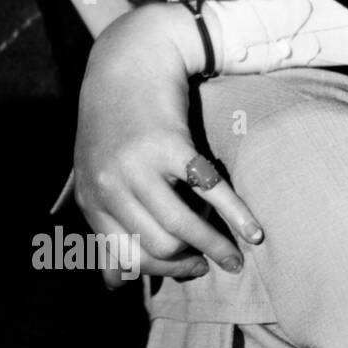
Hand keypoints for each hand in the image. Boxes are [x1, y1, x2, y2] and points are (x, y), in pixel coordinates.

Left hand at [74, 2, 263, 287]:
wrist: (127, 62)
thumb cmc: (113, 125)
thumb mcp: (95, 175)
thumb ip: (105, 225)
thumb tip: (112, 285)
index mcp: (91, 199)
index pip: (126, 257)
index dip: (159, 270)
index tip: (185, 269)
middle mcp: (109, 186)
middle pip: (158, 248)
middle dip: (188, 264)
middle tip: (210, 263)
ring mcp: (138, 167)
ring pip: (181, 230)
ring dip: (216, 249)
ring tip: (236, 259)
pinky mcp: (170, 147)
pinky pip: (210, 193)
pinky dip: (237, 216)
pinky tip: (255, 233)